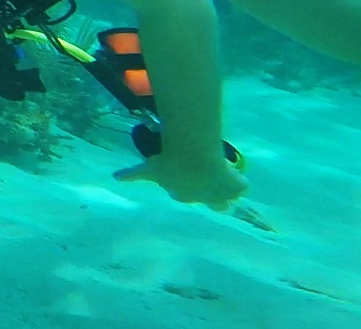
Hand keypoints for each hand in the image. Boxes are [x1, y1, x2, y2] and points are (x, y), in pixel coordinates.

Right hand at [115, 152, 246, 209]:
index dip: (218, 195)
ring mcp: (170, 184)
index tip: (220, 187)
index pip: (217, 202)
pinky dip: (128, 175)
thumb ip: (238, 185)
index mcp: (210, 198)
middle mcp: (188, 195)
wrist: (195, 159)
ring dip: (173, 181)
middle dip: (196, 190)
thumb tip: (242, 186)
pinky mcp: (154, 172)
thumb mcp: (237, 180)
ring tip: (175, 170)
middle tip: (199, 179)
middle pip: (193, 196)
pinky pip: (138, 174)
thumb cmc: (218, 169)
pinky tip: (118, 176)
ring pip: (172, 186)